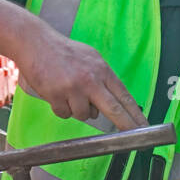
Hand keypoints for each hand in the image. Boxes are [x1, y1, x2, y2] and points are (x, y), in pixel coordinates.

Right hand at [14, 17, 147, 131]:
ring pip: (85, 115)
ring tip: (69, 93)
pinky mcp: (56, 95)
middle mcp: (90, 79)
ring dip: (78, 110)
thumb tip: (114, 103)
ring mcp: (73, 88)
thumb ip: (102, 79)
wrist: (34, 42)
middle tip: (135, 138)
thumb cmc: (63, 52)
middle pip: (113, 109)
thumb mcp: (90, 59)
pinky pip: (65, 114)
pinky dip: (61, 108)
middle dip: (126, 125)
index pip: (124, 96)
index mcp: (101, 70)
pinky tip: (56, 93)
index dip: (135, 114)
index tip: (145, 126)